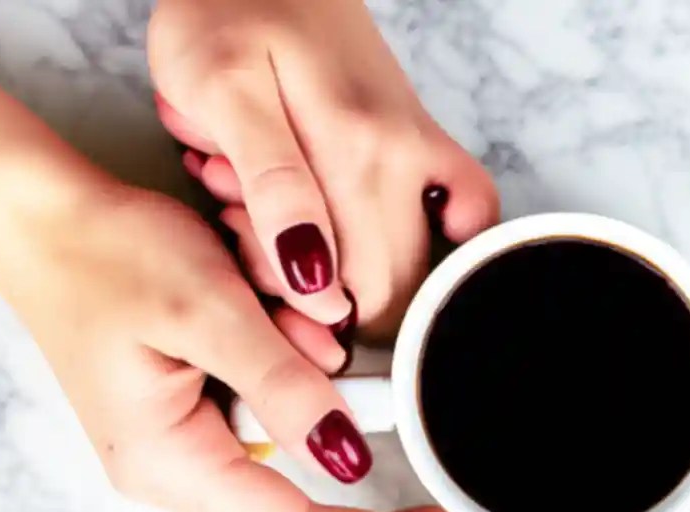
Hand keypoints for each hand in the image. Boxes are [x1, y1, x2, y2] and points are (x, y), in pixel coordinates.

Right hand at [8, 187, 493, 511]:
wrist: (50, 226)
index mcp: (169, 460)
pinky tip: (375, 471)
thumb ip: (279, 382)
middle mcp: (172, 480)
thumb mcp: (207, 305)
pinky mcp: (197, 437)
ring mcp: (182, 465)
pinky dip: (332, 481)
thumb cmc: (114, 253)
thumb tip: (347, 455)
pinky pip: (275, 487)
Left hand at [148, 0, 499, 345]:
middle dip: (318, 294)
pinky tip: (404, 229)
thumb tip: (316, 280)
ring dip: (352, 268)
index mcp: (348, 152)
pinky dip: (449, 236)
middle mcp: (398, 157)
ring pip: (411, 263)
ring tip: (286, 221)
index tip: (253, 265)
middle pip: (382, 288)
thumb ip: (273, 188)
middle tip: (261, 242)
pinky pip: (472, 206)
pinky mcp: (429, 138)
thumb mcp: (218, 94)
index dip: (295, 305)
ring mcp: (420, 148)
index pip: (343, 292)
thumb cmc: (223, 20)